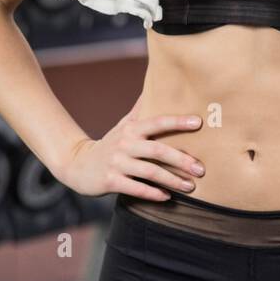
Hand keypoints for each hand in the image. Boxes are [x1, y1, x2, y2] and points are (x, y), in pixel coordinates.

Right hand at [58, 99, 206, 201]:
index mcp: (132, 129)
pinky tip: (166, 197)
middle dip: (181, 160)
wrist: (78, 164)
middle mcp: (125, 143)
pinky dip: (152, 193)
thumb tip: (156, 82)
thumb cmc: (110, 143)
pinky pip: (135, 188)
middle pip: (158, 150)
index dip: (178, 122)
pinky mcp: (110, 181)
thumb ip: (141, 109)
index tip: (199, 123)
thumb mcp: (124, 125)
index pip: (158, 122)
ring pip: (149, 171)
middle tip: (201, 169)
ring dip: (172, 180)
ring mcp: (117, 162)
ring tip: (190, 187)